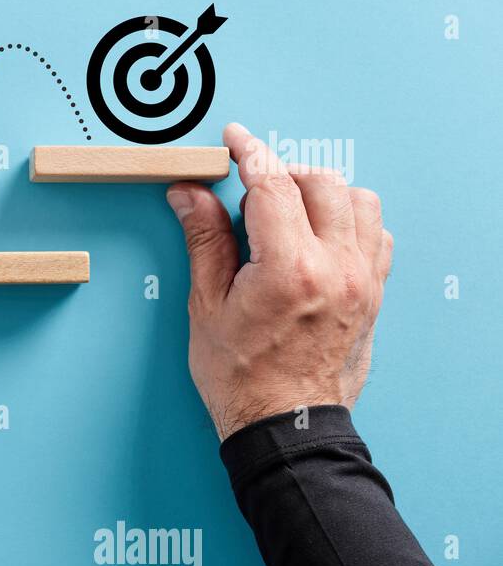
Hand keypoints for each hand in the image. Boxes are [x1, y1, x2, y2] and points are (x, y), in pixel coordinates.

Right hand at [166, 123, 393, 440]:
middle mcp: (336, 267)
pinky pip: (376, 233)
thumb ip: (205, 240)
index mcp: (288, 269)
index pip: (272, 184)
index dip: (250, 154)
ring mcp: (363, 280)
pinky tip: (318, 237)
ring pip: (358, 200)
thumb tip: (191, 194)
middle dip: (282, 174)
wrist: (285, 425)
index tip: (235, 140)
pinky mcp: (375, 292)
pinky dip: (349, 221)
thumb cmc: (241, 378)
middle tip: (250, 191)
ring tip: (288, 214)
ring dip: (322, 193)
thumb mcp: (207, 306)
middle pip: (320, 182)